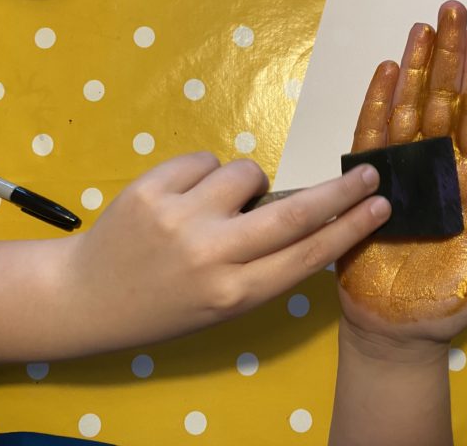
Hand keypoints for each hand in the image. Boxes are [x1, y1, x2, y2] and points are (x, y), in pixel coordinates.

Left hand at [56, 153, 390, 357]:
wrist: (86, 297)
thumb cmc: (163, 307)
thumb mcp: (221, 304)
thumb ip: (262, 264)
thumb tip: (301, 210)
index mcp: (234, 294)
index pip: (308, 254)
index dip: (351, 227)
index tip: (381, 205)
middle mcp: (212, 256)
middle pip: (294, 213)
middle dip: (340, 190)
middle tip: (369, 172)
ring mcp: (180, 218)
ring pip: (245, 172)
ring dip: (245, 182)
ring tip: (216, 204)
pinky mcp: (151, 189)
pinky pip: (204, 159)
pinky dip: (203, 174)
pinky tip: (182, 197)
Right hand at [337, 1, 466, 345]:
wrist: (396, 330)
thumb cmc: (445, 305)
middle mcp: (436, 169)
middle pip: (443, 102)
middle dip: (447, 56)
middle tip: (450, 8)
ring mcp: (401, 175)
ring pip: (409, 111)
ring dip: (415, 70)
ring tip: (419, 29)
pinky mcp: (368, 187)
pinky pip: (371, 140)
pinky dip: (376, 106)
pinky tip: (384, 74)